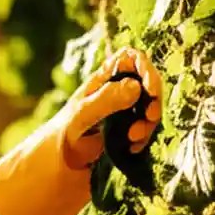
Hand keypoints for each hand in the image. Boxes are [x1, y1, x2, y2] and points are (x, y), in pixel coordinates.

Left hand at [58, 47, 163, 168]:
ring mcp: (124, 107)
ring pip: (149, 107)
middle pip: (148, 84)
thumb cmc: (65, 130)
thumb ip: (106, 100)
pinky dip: (143, 138)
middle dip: (153, 102)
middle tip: (150, 118)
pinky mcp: (127, 126)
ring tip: (133, 138)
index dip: (146, 68)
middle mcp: (117, 88)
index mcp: (104, 77)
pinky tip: (132, 148)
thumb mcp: (83, 114)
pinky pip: (144, 127)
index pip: (131, 59)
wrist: (60, 156)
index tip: (150, 89)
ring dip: (148, 124)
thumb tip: (136, 86)